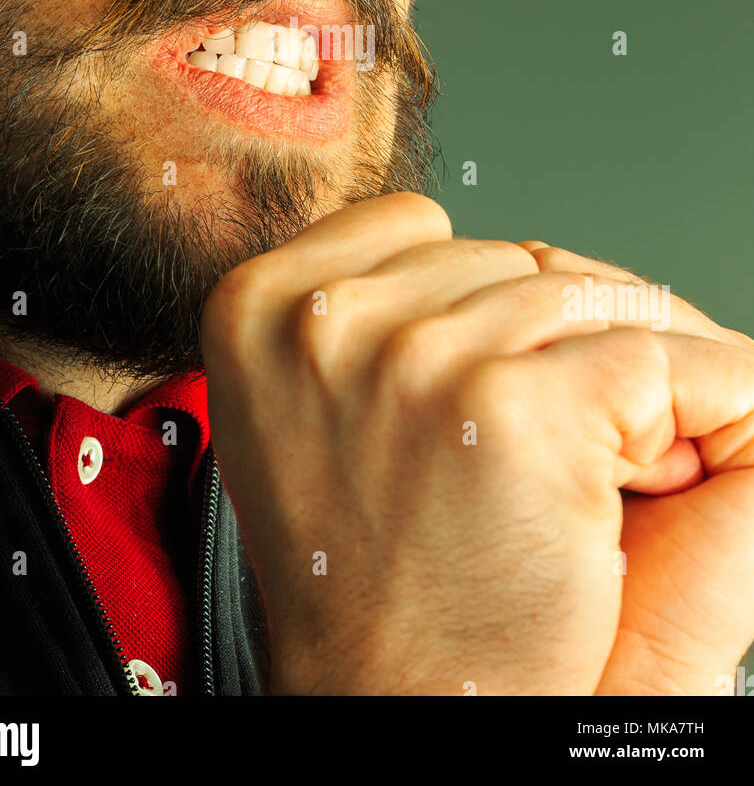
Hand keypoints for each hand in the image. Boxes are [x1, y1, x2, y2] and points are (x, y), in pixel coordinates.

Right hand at [201, 196, 753, 694]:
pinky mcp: (515, 405)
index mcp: (256, 304)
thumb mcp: (305, 409)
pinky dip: (672, 413)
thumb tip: (447, 247)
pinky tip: (626, 480)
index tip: (470, 386)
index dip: (466, 304)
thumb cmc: (362, 571)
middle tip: (516, 447)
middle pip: (504, 258)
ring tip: (565, 473)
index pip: (416, 225)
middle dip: (538, 341)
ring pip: (582, 298)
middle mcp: (325, 319)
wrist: (394, 704)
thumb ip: (354, 312)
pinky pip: (651, 356)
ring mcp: (417, 357)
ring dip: (603, 379)